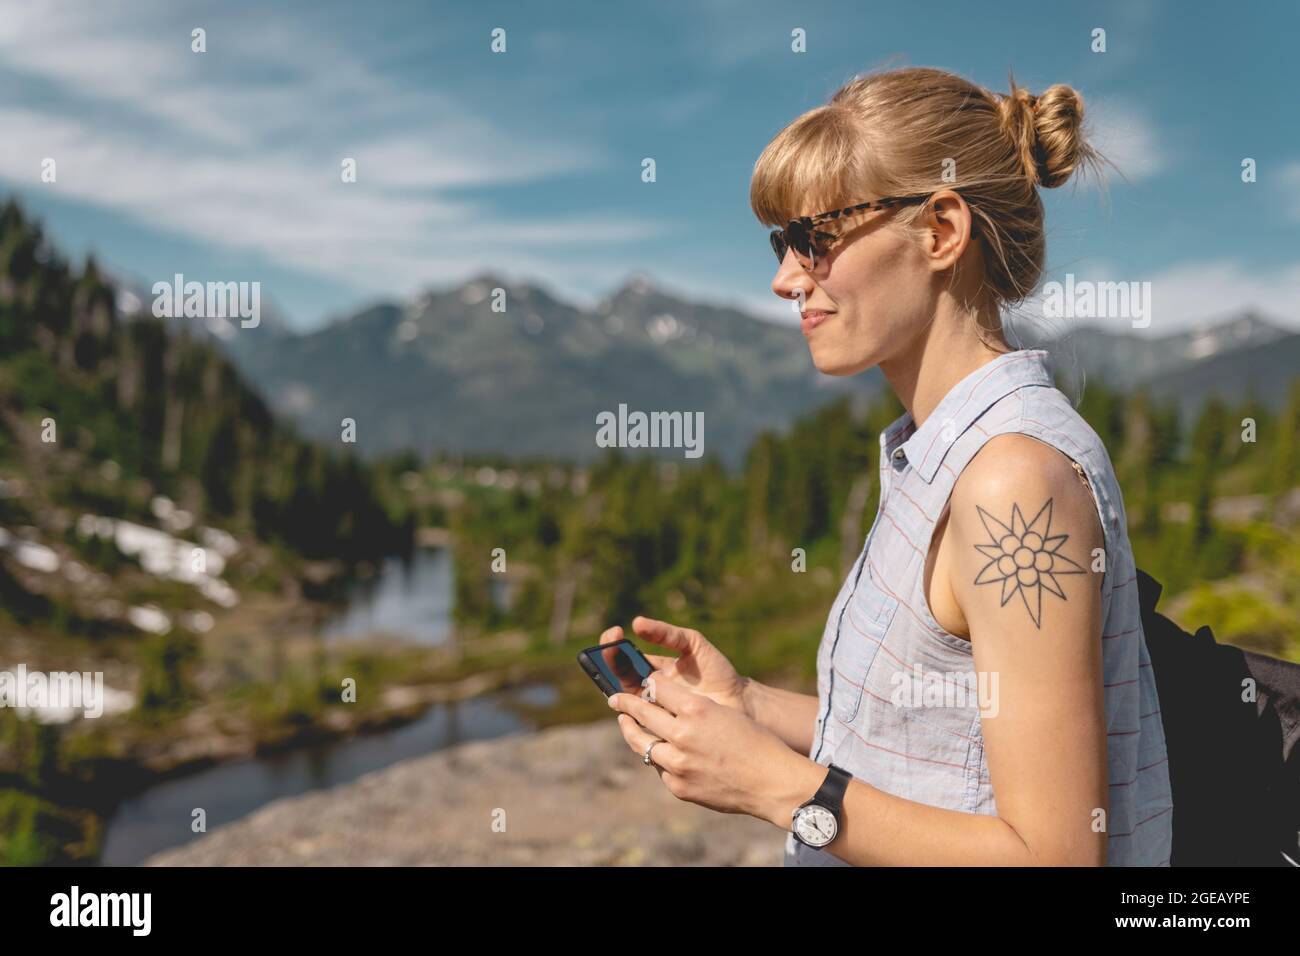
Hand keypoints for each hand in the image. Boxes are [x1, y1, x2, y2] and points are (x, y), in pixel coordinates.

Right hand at [600, 617, 749, 715]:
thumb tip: (637, 623)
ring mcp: (653, 710)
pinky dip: (631, 713)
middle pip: (618, 676)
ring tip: (619, 669)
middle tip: (610, 648)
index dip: (614, 645)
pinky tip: (631, 699)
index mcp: (653, 668)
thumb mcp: (692, 643)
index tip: (614, 634)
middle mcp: (648, 690)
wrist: (738, 700)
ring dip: (616, 685)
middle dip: (609, 660)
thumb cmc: (716, 671)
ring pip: (624, 700)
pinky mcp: (661, 729)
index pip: (623, 656)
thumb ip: (667, 634)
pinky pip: (638, 724)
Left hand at [608, 672, 813, 825]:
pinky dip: (657, 757)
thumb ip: (691, 710)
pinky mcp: (678, 786)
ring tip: (625, 723)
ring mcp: (677, 764)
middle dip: (626, 704)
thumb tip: (664, 707)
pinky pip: (658, 767)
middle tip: (615, 699)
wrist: (771, 783)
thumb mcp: (723, 714)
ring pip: (641, 743)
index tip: (638, 681)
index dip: (646, 683)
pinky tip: (655, 752)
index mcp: (696, 709)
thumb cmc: (755, 742)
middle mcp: (682, 735)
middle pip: (642, 713)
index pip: (657, 688)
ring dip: (631, 731)